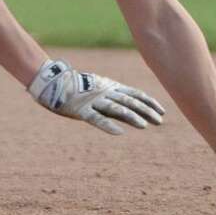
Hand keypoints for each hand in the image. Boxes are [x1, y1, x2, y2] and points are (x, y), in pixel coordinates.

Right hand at [29, 59, 165, 135]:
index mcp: (111, 87)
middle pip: (130, 102)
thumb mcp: (100, 88)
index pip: (135, 94)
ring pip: (116, 109)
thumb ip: (115, 98)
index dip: (149, 102)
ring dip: (131, 117)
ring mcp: (94, 101)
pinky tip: (119, 133)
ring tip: (144, 125)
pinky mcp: (81, 110)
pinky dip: (108, 126)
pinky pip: (96, 119)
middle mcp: (106, 92)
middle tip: (160, 121)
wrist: (53, 81)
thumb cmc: (78, 87)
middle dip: (146, 111)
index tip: (162, 111)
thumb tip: (133, 112)